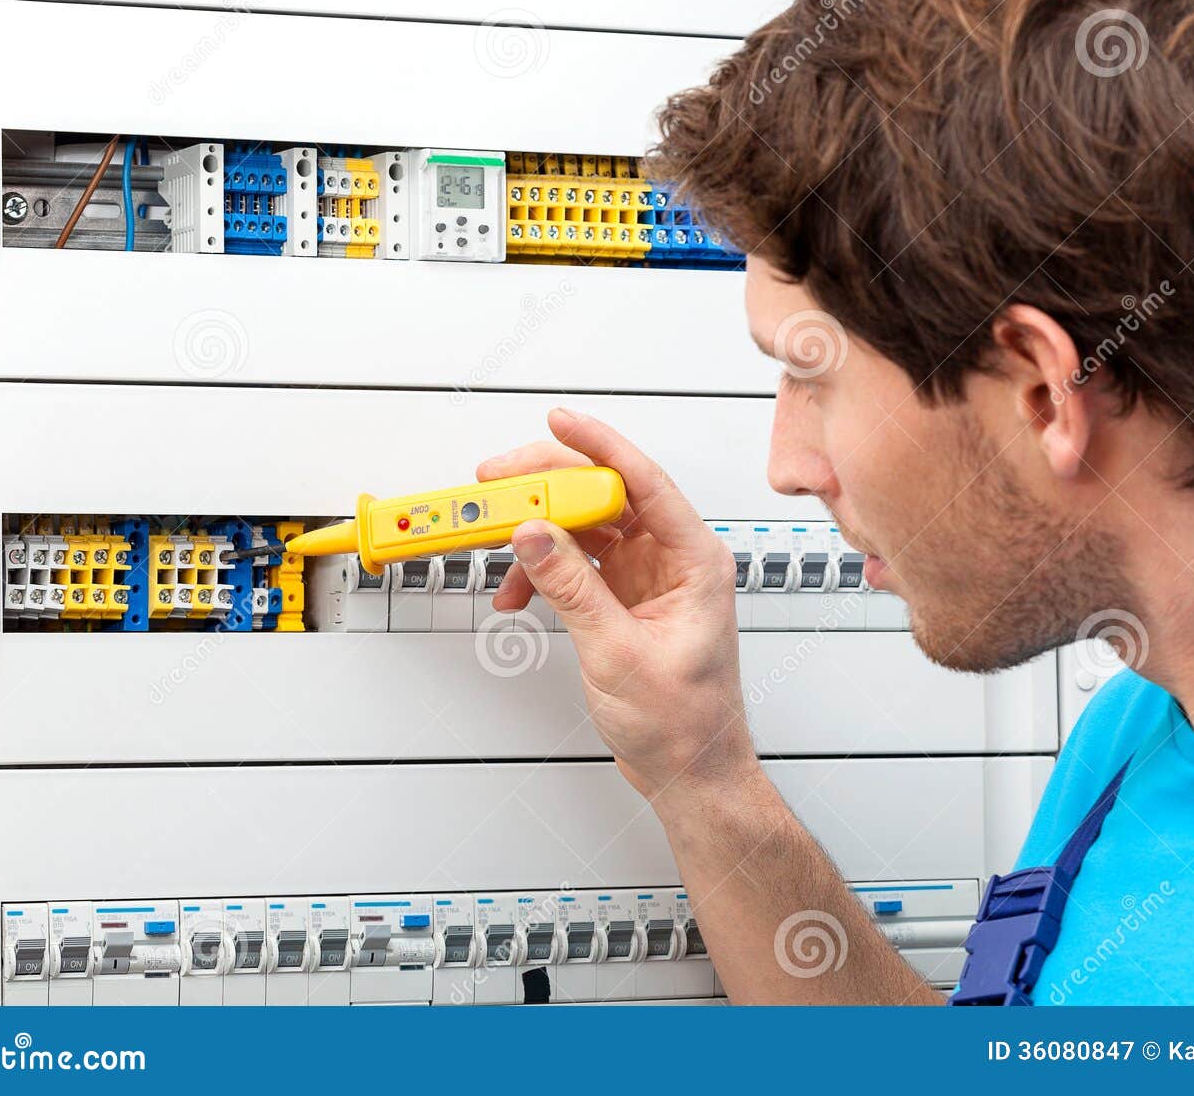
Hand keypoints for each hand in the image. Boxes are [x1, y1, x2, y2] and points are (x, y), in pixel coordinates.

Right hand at [477, 408, 756, 801]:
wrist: (690, 772)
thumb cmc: (686, 723)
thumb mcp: (618, 652)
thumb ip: (572, 588)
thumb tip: (534, 534)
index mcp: (696, 561)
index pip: (645, 481)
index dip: (600, 445)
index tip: (559, 421)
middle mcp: (675, 560)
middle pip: (608, 496)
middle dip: (551, 486)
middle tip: (500, 480)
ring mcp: (649, 578)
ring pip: (587, 529)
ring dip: (539, 536)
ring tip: (497, 543)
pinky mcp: (626, 599)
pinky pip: (579, 565)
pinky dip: (544, 573)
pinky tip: (518, 592)